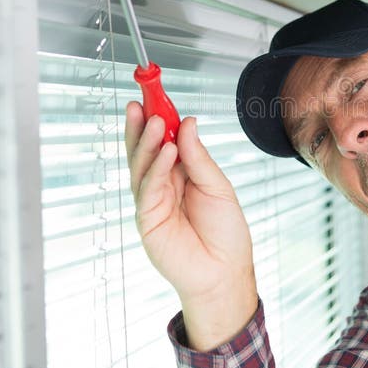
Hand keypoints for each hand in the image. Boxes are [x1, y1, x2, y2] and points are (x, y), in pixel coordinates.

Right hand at [125, 103, 257, 349]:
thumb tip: (188, 123)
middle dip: (143, 125)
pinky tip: (166, 152)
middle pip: (145, 150)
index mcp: (179, 174)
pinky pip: (149, 189)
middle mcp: (162, 185)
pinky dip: (156, 169)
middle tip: (145, 102)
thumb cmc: (225, 233)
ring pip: (142, 165)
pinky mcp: (148, 219)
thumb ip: (199, 157)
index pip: (163, 141)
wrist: (225, 272)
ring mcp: (152, 202)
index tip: (154, 95)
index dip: (158, 118)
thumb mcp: (218, 186)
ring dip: (149, 142)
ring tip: (157, 121)